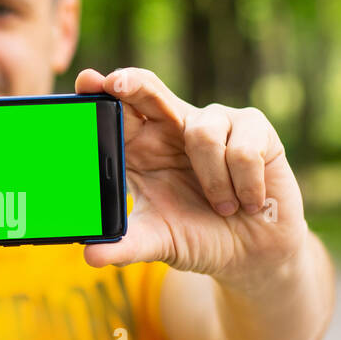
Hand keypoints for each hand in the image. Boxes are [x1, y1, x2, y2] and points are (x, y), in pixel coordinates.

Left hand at [74, 67, 307, 285]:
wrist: (251, 253)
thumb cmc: (197, 237)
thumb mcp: (158, 242)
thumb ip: (125, 246)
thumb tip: (91, 256)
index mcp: (142, 146)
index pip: (118, 109)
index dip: (101, 91)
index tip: (86, 83)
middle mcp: (173, 126)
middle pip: (149, 89)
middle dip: (133, 83)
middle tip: (117, 84)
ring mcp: (215, 122)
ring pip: (203, 133)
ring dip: (213, 181)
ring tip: (222, 207)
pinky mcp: (254, 128)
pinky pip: (243, 149)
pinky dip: (245, 184)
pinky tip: (249, 201)